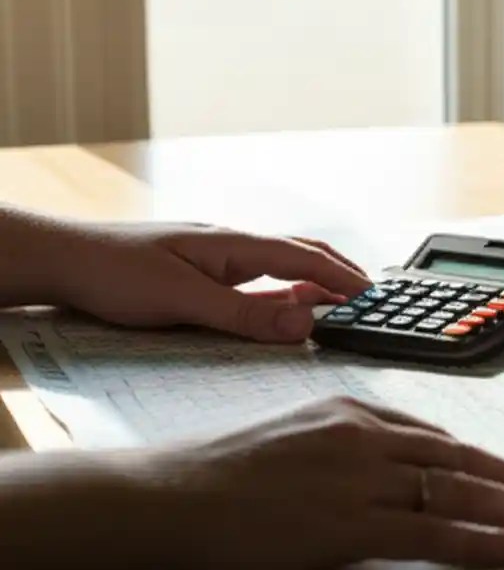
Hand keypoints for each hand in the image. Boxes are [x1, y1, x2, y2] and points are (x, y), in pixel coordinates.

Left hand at [56, 221, 371, 342]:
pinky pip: (258, 283)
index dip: (344, 280)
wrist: (63, 261)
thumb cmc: (114, 273)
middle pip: (301, 255)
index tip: (375, 299)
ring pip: (282, 269)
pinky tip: (289, 310)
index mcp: (234, 246)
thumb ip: (247, 315)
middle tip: (372, 298)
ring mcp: (218, 260)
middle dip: (339, 275)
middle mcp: (232, 248)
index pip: (305, 261)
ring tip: (342, 306)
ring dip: (314, 285)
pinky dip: (286, 295)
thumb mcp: (184, 300)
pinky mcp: (204, 275)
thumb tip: (305, 323)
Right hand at [142, 396, 503, 569]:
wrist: (172, 497)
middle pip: (466, 461)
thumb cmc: (227, 475)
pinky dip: (480, 540)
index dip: (493, 463)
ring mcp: (361, 478)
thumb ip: (353, 450)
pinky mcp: (348, 522)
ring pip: (460, 493)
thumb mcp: (300, 439)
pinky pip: (431, 532)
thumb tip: (396, 474)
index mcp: (357, 413)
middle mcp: (368, 437)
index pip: (444, 440)